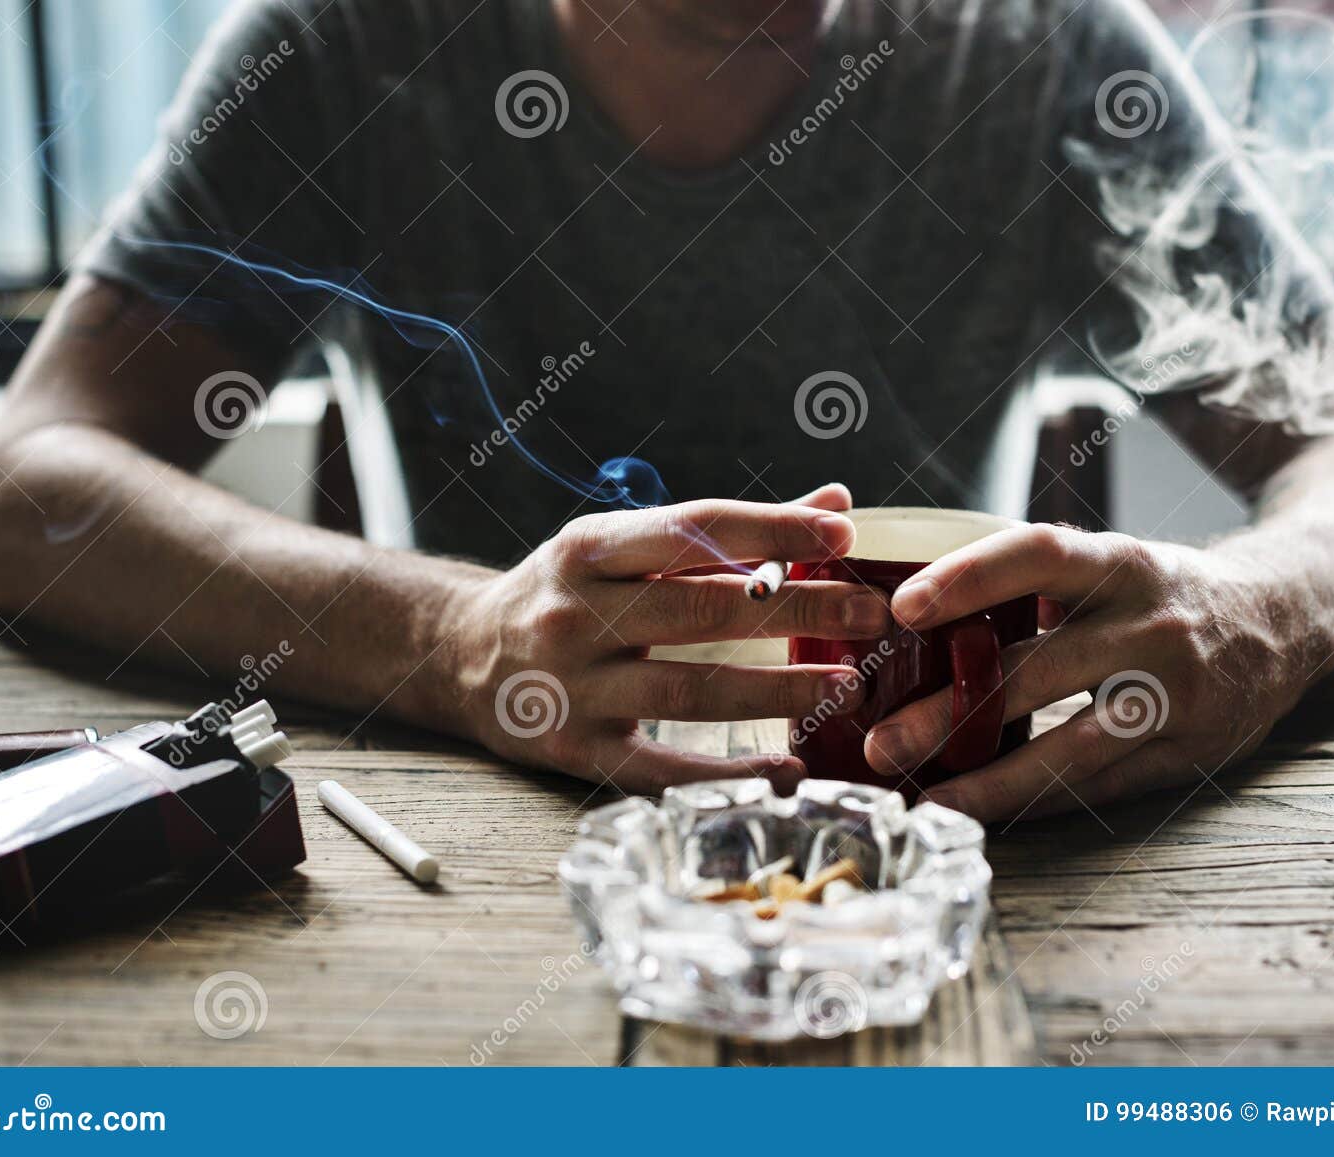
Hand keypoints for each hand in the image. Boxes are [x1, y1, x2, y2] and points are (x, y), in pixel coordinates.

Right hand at [445, 485, 891, 794]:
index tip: (843, 535)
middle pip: (703, 611)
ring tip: (846, 684)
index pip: (694, 529)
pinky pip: (661, 769)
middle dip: (798, 609)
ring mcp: (573, 687)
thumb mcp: (624, 544)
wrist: (461, 654)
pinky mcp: (574, 750)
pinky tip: (789, 767)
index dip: (772, 529)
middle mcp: (576, 614)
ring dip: (778, 690)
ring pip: (690, 691)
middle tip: (872, 614)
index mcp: (590, 548)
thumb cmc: (567, 593)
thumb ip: (728, 531)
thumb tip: (835, 502)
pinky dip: (729, 774)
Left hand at [865, 524, 1306, 820]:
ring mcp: (1176, 696)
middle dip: (952, 711)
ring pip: (1072, 750)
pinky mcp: (1189, 752)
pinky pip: (1098, 787)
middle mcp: (1153, 627)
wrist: (1290, 616)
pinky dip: (1036, 802)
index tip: (904, 608)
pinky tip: (981, 812)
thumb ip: (1033, 585)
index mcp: (1124, 563)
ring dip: (991, 779)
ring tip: (927, 798)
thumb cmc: (1162, 591)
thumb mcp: (1112, 564)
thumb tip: (908, 614)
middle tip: (880, 740)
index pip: (1042, 555)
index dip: (972, 577)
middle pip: (1041, 670)